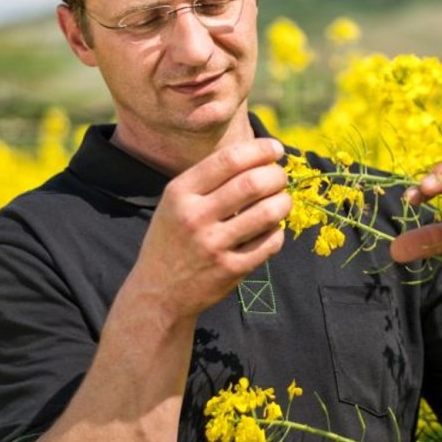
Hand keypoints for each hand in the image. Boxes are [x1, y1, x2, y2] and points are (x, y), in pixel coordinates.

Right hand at [129, 138, 291, 319]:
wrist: (158, 292)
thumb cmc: (173, 238)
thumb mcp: (175, 202)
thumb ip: (208, 179)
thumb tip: (257, 153)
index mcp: (180, 193)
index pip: (229, 159)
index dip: (260, 150)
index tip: (275, 149)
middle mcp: (195, 216)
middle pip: (252, 183)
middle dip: (276, 175)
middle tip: (280, 177)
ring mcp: (214, 245)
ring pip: (267, 213)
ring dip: (283, 202)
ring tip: (282, 200)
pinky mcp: (230, 270)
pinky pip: (270, 243)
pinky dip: (277, 231)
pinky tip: (271, 229)